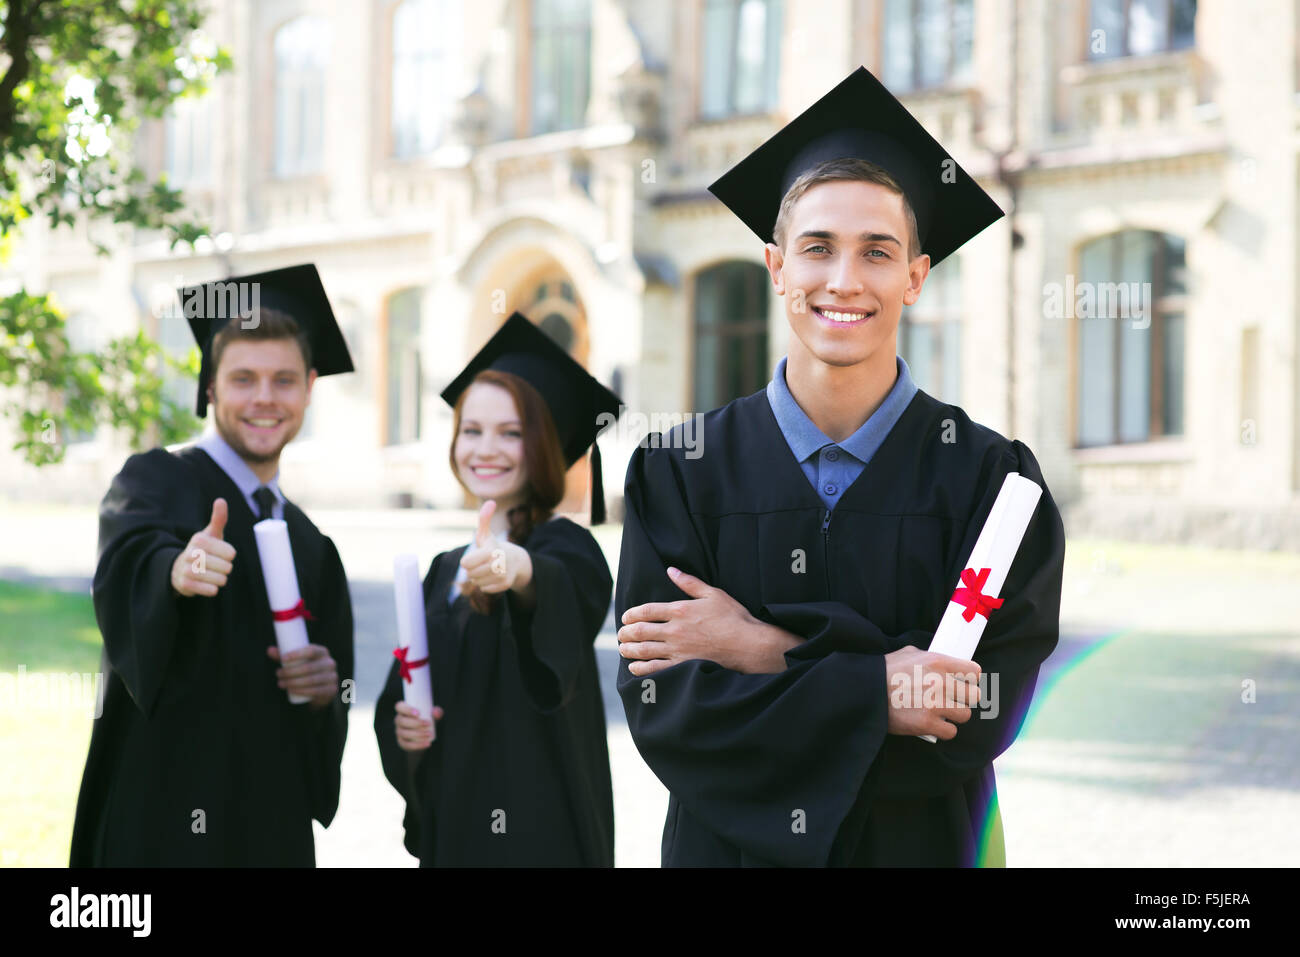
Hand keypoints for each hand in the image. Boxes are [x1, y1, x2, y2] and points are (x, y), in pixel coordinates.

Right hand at [171, 498, 236, 596]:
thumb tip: (220, 500)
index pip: (230, 553)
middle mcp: (190, 553)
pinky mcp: (185, 585)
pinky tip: (207, 583)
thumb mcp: (211, 533)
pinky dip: (213, 589)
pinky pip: (211, 590)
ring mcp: (186, 569)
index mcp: (198, 540)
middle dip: (226, 568)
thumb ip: (219, 518)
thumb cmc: (203, 549)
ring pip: (220, 579)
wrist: (180, 568)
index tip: (222, 553)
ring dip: (220, 579)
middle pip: (226, 567)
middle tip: (216, 565)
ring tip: (213, 574)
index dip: (230, 555)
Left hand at [267, 644, 338, 709]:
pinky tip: (291, 690)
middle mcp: (330, 663)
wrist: (322, 687)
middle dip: (290, 671)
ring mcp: (332, 677)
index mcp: (323, 652)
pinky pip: (316, 691)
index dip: (297, 654)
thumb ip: (284, 656)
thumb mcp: (297, 661)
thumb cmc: (306, 669)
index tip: (282, 659)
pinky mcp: (331, 689)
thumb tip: (269, 650)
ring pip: (311, 680)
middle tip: (278, 674)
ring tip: (281, 683)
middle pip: (309, 667)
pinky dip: (302, 691)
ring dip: (293, 682)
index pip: (311, 650)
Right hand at [394, 700, 443, 750]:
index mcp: (403, 710)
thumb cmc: (428, 720)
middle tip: (428, 724)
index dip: (407, 709)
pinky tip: (427, 743)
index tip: (418, 713)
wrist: (425, 736)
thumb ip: (437, 712)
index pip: (400, 707)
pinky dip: (418, 745)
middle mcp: (398, 720)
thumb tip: (435, 712)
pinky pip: (407, 744)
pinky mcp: (401, 742)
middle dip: (415, 723)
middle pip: (402, 721)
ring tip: (429, 734)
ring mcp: (399, 732)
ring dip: (417, 734)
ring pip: (404, 733)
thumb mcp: (433, 715)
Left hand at [459, 500, 532, 595]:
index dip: (468, 561)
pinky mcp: (506, 585)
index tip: (475, 556)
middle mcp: (498, 563)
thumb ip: (484, 519)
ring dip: (479, 578)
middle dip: (473, 570)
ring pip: (477, 583)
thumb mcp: (486, 533)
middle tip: (482, 563)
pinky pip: (485, 589)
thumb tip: (491, 502)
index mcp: (490, 550)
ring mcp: (503, 575)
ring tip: (487, 569)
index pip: (465, 564)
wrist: (515, 560)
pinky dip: (486, 585)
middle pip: (470, 574)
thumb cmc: (494, 546)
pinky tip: (493, 577)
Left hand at [617, 566, 801, 674]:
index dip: (631, 614)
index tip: (625, 617)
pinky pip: (655, 669)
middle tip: (620, 634)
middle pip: (640, 631)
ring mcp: (678, 650)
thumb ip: (689, 583)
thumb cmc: (734, 618)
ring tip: (623, 649)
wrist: (748, 645)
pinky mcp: (683, 667)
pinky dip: (640, 669)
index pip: (646, 610)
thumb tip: (671, 570)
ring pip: (643, 650)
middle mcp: (675, 630)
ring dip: (628, 650)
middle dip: (626, 633)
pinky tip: (634, 667)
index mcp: (680, 610)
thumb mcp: (713, 594)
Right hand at [883, 645, 981, 739]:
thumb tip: (941, 662)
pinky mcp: (926, 724)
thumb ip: (928, 657)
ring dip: (954, 716)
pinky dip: (943, 731)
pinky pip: (950, 732)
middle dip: (965, 699)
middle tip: (954, 700)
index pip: (974, 671)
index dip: (970, 679)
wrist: (865, 692)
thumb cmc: (884, 672)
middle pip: (974, 696)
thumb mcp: (907, 654)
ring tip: (942, 714)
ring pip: (964, 715)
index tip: (964, 683)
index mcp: (938, 662)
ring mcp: (935, 704)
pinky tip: (934, 725)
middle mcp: (941, 682)